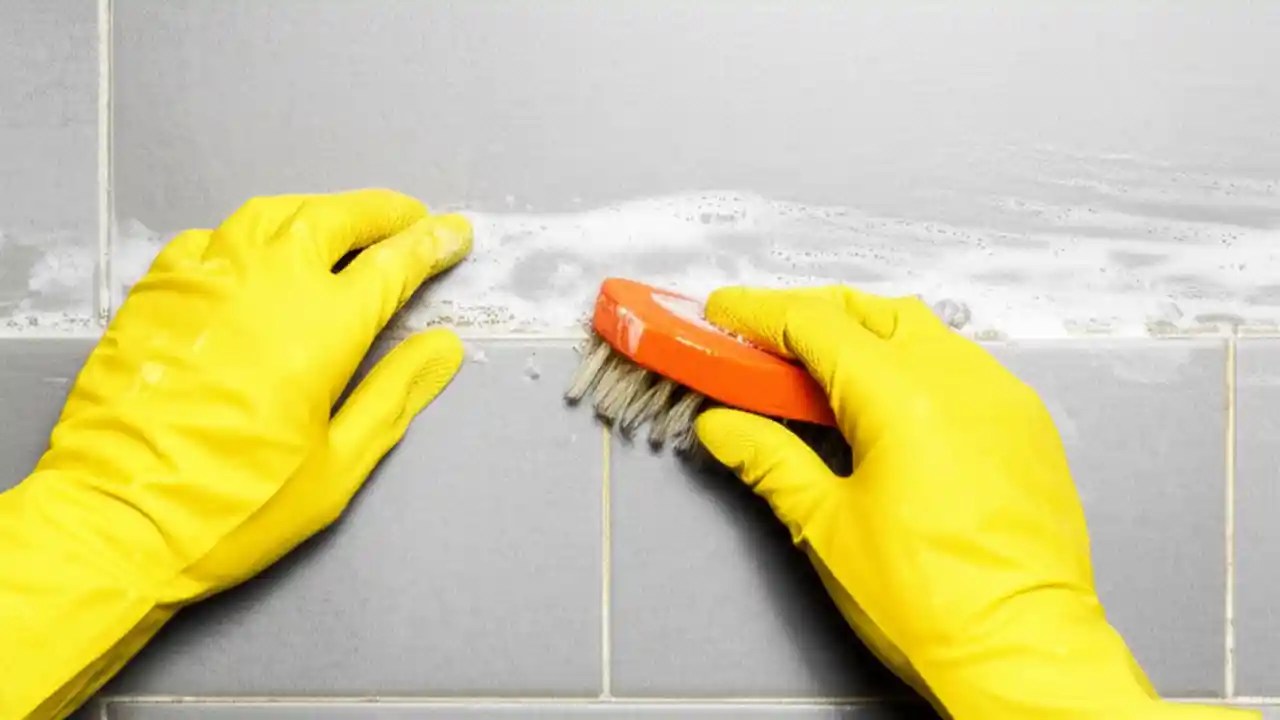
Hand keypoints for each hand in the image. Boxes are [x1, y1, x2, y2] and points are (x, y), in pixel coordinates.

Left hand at [1, 189, 469, 717]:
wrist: (117, 518)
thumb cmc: (237, 505)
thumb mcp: (339, 466)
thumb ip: (395, 394)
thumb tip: (444, 346)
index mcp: (324, 325)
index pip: (394, 263)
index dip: (431, 243)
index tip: (454, 233)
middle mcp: (268, 282)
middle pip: (336, 218)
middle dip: (382, 212)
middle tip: (409, 218)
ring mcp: (207, 277)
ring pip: (273, 213)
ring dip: (319, 211)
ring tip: (342, 224)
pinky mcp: (158, 289)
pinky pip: (214, 235)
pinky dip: (252, 232)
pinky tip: (258, 253)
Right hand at [694, 286, 1254, 719]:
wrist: (1022, 653)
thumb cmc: (928, 600)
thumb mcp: (824, 526)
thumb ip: (768, 459)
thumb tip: (723, 426)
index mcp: (902, 395)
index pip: (816, 323)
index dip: (759, 312)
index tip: (724, 312)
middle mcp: (960, 379)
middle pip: (872, 311)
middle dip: (813, 314)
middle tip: (766, 342)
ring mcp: (1003, 397)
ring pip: (924, 332)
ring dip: (867, 336)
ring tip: (824, 377)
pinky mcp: (1028, 425)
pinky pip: (964, 367)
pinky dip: (916, 365)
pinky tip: (890, 407)